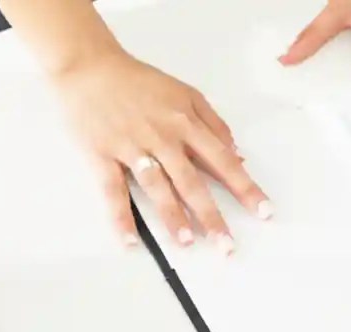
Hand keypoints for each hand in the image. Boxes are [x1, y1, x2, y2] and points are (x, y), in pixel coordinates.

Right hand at [54, 47, 271, 253]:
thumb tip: (236, 154)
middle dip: (211, 216)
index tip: (262, 210)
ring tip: (187, 242)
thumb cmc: (137, 82)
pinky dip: (121, 217)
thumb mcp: (184, 94)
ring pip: (157, 187)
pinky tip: (130, 241)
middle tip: (226, 245)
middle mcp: (162, 137)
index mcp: (185, 123)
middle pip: (192, 182)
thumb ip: (212, 123)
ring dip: (172, 217)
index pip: (222, 161)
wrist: (88, 66)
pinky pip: (113, 191)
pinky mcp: (102, 155)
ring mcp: (132, 147)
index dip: (244, 187)